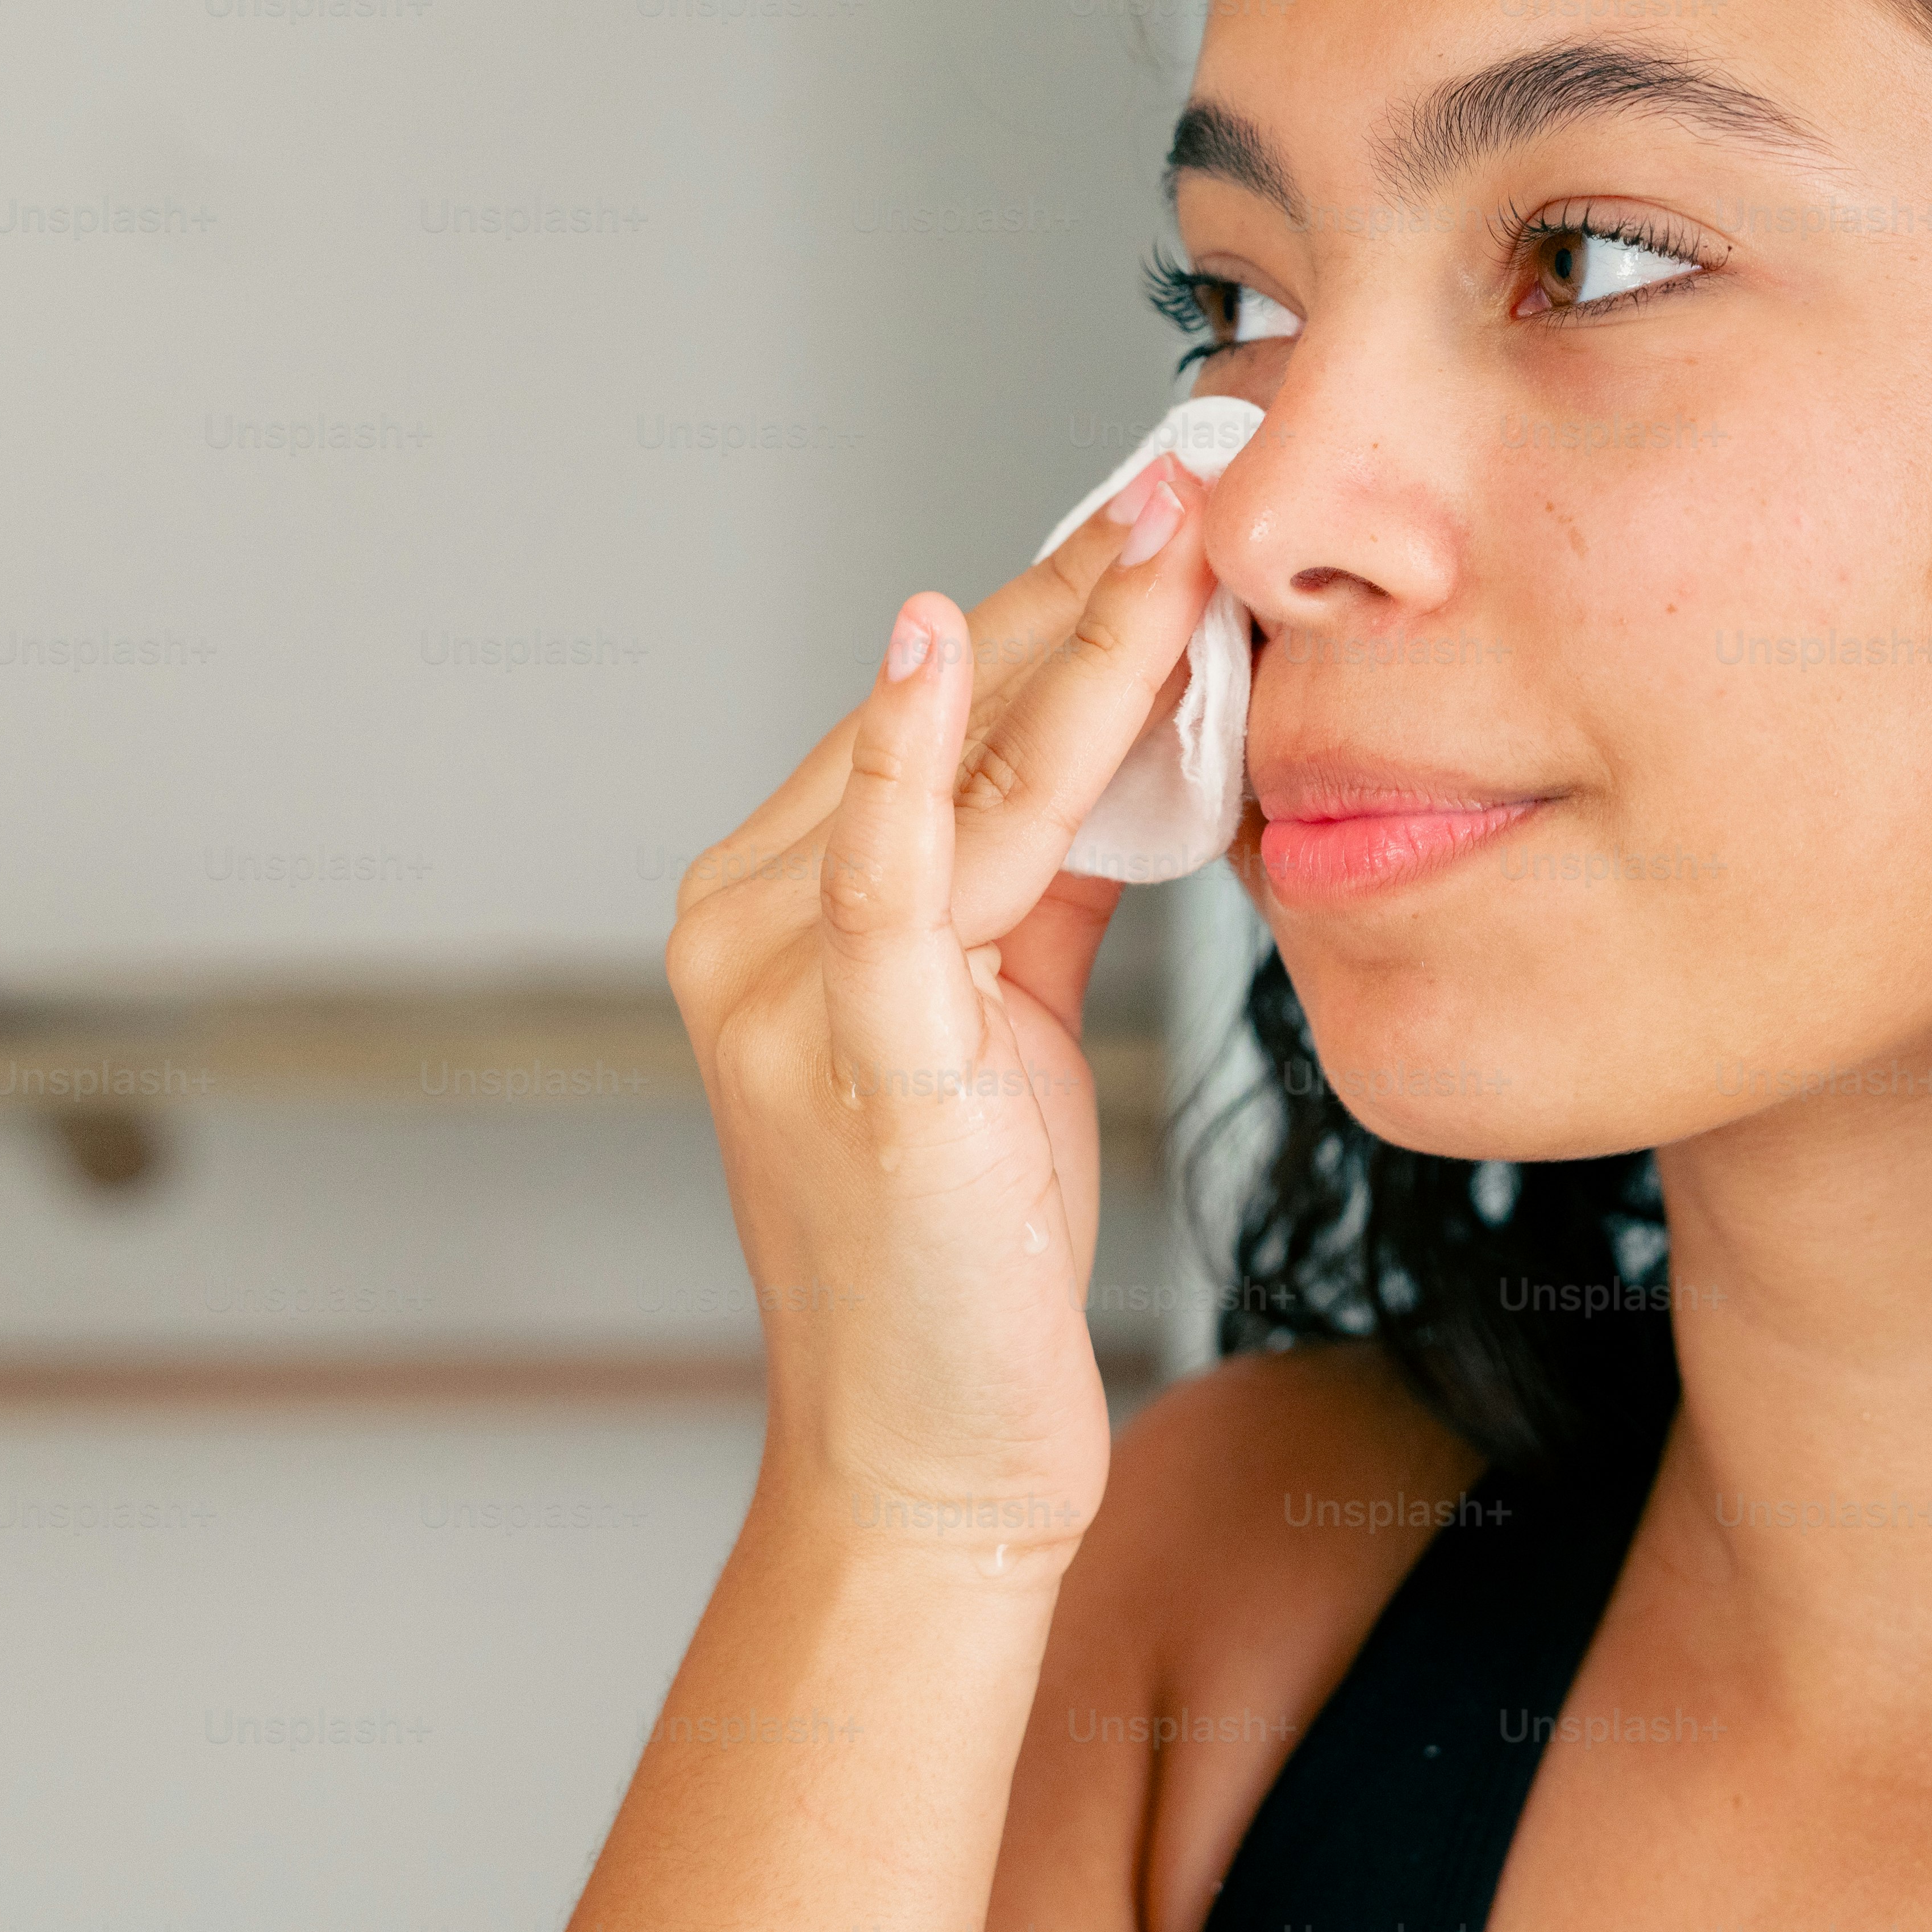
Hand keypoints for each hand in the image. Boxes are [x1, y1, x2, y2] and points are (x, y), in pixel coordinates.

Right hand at [663, 455, 1218, 1565]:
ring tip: (1165, 529)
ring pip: (952, 776)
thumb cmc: (972, 1246)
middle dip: (1074, 594)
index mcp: (770, 908)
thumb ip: (1039, 884)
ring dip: (1071, 642)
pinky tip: (945, 641)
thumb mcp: (1008, 1024)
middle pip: (942, 723)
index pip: (935, 719)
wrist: (937, 1454)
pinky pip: (890, 873)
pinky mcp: (850, 1051)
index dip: (1053, 607)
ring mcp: (780, 987)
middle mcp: (743, 927)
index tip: (1160, 509)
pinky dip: (919, 750)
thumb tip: (1129, 752)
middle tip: (1187, 477)